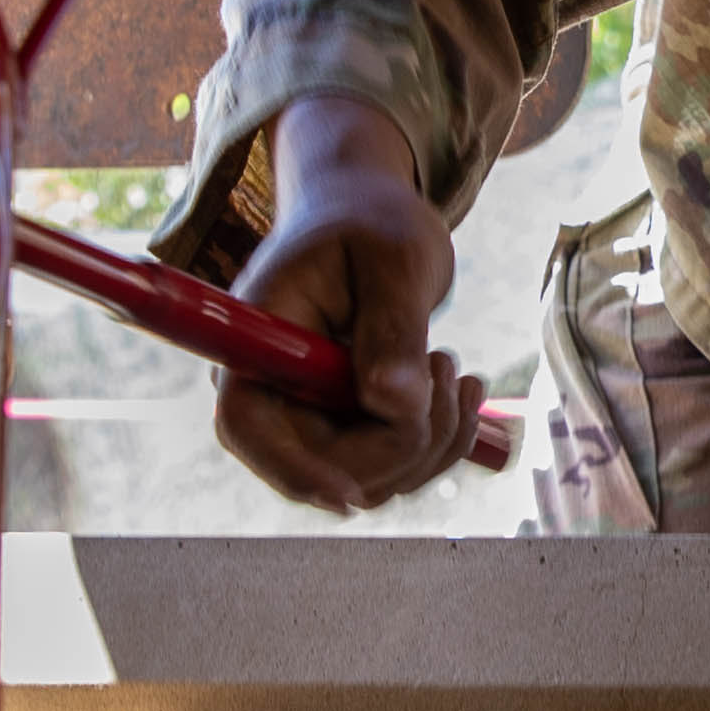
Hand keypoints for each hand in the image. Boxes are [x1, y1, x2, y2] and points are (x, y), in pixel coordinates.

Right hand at [209, 94, 486, 512]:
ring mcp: (308, 416)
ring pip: (372, 479)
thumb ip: (394, 328)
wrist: (370, 216)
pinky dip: (441, 439)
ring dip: (434, 438)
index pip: (248, 427)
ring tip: (456, 368)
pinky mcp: (348, 428)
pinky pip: (395, 467)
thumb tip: (394, 403)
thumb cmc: (373, 223)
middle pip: (325, 467)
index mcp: (256, 342)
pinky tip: (462, 389)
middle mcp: (272, 390)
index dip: (294, 470)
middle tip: (449, 366)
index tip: (351, 494)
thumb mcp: (394, 259)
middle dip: (405, 438)